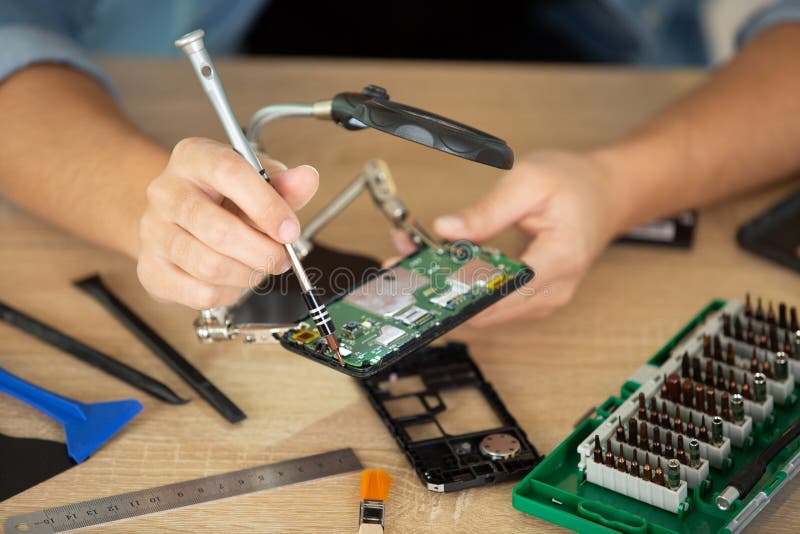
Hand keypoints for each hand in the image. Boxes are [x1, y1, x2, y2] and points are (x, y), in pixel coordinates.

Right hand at [137, 137, 318, 308]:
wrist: (179, 218)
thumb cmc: (223, 197)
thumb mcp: (257, 181)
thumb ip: (284, 184)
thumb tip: (307, 178)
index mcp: (194, 157)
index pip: (229, 172)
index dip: (266, 206)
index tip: (290, 230)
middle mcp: (166, 191)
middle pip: (218, 230)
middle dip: (263, 252)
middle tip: (282, 259)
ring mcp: (153, 231)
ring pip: (210, 266)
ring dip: (248, 274)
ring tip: (259, 266)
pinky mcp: (151, 268)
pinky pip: (200, 292)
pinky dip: (229, 293)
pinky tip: (234, 279)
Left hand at [413, 150, 624, 324]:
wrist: (606, 193)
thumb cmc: (575, 185)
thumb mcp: (529, 181)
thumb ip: (486, 211)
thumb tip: (446, 229)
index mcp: (558, 260)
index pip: (500, 293)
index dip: (456, 290)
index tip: (421, 277)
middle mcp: (552, 291)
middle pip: (485, 308)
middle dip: (440, 289)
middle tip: (401, 264)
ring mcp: (542, 299)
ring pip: (484, 310)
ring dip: (446, 289)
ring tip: (412, 258)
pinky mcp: (531, 298)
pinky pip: (491, 303)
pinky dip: (461, 286)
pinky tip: (437, 264)